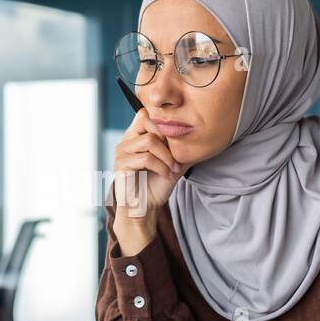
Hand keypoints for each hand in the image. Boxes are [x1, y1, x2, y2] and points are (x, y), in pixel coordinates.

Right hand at [111, 109, 188, 254]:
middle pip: (147, 121)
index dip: (163, 124)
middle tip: (175, 157)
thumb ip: (182, 147)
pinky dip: (161, 167)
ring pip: (149, 141)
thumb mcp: (174, 161)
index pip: (146, 113)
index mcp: (136, 135)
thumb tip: (199, 133)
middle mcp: (126, 139)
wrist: (145, 207)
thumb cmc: (157, 184)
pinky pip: (145, 158)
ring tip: (173, 169)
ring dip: (167, 157)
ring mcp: (121, 151)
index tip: (175, 144)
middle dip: (167, 139)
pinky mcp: (121, 165)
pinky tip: (166, 175)